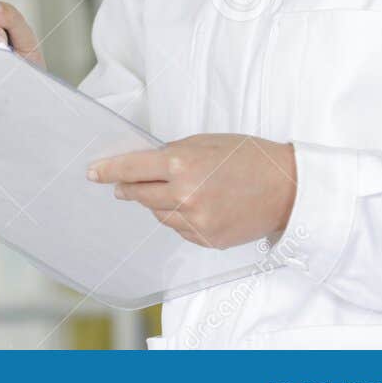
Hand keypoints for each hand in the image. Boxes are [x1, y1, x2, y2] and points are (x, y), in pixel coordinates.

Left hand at [88, 133, 297, 248]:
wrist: (288, 188)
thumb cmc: (249, 158)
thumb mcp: (205, 142)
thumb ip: (172, 154)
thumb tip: (144, 164)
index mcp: (182, 165)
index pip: (131, 169)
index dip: (108, 171)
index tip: (93, 173)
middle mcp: (185, 196)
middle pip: (140, 196)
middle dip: (129, 188)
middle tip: (123, 185)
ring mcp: (196, 222)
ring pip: (158, 214)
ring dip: (157, 203)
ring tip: (176, 190)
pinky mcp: (207, 239)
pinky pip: (179, 229)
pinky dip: (179, 217)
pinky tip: (195, 206)